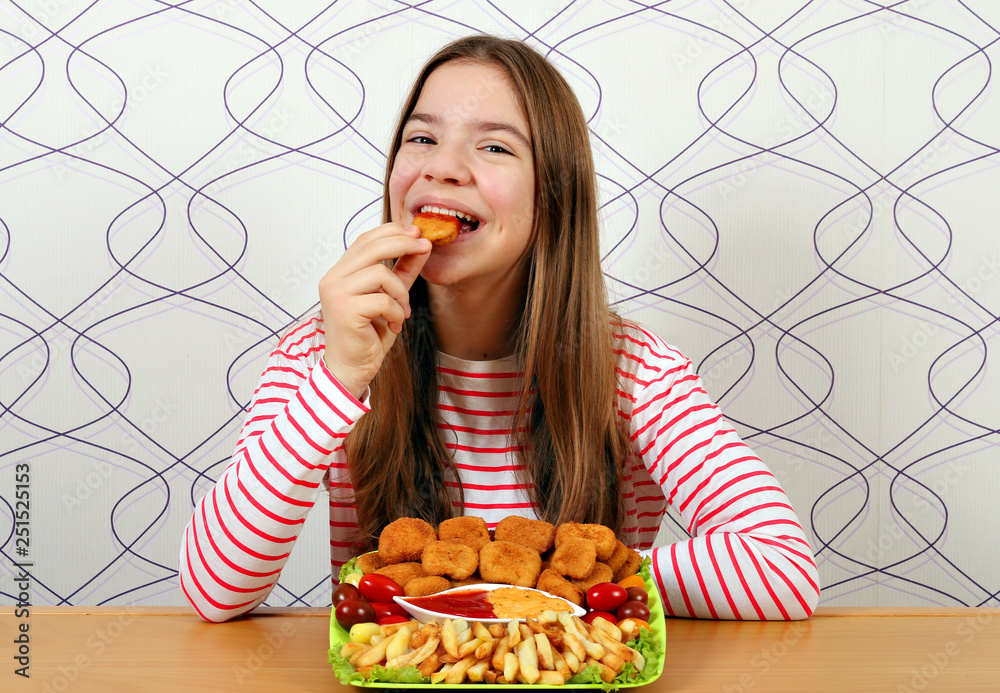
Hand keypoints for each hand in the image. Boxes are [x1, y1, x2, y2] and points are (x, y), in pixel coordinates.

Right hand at [318, 223, 431, 398]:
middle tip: (425, 247)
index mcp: (340, 272)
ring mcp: (336, 293)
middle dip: (403, 244)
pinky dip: (396, 312)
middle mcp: (333, 278)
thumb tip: (421, 245)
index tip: (417, 233)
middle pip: (372, 247)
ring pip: (380, 273)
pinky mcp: (344, 310)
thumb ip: (402, 271)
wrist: (352, 367)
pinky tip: (394, 325)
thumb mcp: (391, 296)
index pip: (365, 239)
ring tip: (402, 312)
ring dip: (400, 293)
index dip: (392, 231)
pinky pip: (382, 299)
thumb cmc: (368, 334)